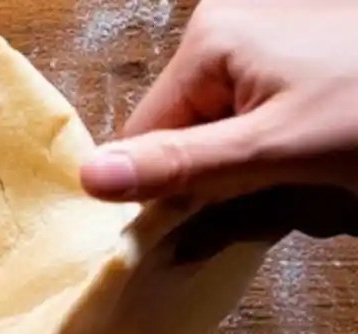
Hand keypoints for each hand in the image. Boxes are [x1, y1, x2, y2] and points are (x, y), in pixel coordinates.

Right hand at [80, 0, 357, 210]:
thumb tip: (86, 179)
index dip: (167, 188)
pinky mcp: (301, 56)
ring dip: (263, 174)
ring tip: (322, 174)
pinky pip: (263, 120)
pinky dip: (289, 153)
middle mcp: (228, 27)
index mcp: (210, 40)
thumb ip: (180, 167)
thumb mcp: (276, 152)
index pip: (144, 134)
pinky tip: (331, 157)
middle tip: (288, 192)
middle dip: (227, 179)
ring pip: (228, 135)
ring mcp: (268, 38)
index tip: (207, 224)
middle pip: (188, 133)